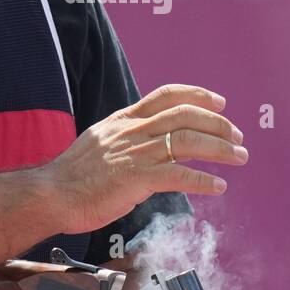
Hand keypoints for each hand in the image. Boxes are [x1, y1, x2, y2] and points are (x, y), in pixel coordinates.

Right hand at [38, 84, 247, 235]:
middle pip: (186, 115)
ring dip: (220, 149)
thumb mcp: (99, 142)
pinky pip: (179, 175)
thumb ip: (125, 137)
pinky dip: (204, 179)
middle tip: (237, 135)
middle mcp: (133, 131)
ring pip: (188, 141)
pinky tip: (218, 185)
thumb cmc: (72, 176)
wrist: (50, 194)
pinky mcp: (136, 180)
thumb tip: (147, 140)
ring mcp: (135, 154)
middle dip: (218, 123)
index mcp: (124, 120)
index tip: (219, 102)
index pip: (166, 95)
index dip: (197, 95)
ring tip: (239, 157)